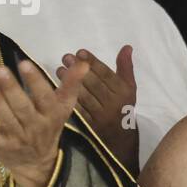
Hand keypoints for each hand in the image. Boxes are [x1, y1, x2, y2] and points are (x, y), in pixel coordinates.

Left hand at [0, 58, 88, 186]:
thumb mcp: (63, 107)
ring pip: (7, 119)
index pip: (45, 97)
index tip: (24, 63)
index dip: (35, 81)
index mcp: (52, 115)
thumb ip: (71, 84)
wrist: (39, 164)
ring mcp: (19, 138)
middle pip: (23, 107)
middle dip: (11, 88)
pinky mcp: (3, 147)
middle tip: (0, 69)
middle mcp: (36, 127)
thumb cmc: (49, 126)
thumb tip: (83, 62)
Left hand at [56, 45, 138, 171]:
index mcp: (124, 92)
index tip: (80, 52)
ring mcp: (100, 115)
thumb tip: (126, 47)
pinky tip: (57, 89)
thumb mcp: (129, 88)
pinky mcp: (89, 125)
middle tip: (65, 57)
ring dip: (69, 82)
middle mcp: (113, 103)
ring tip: (59, 70)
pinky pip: (76, 109)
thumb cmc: (123, 108)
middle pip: (94, 84)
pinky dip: (66, 98)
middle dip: (78, 70)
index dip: (94, 62)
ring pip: (83, 95)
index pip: (107, 75)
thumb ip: (126, 67)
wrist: (121, 139)